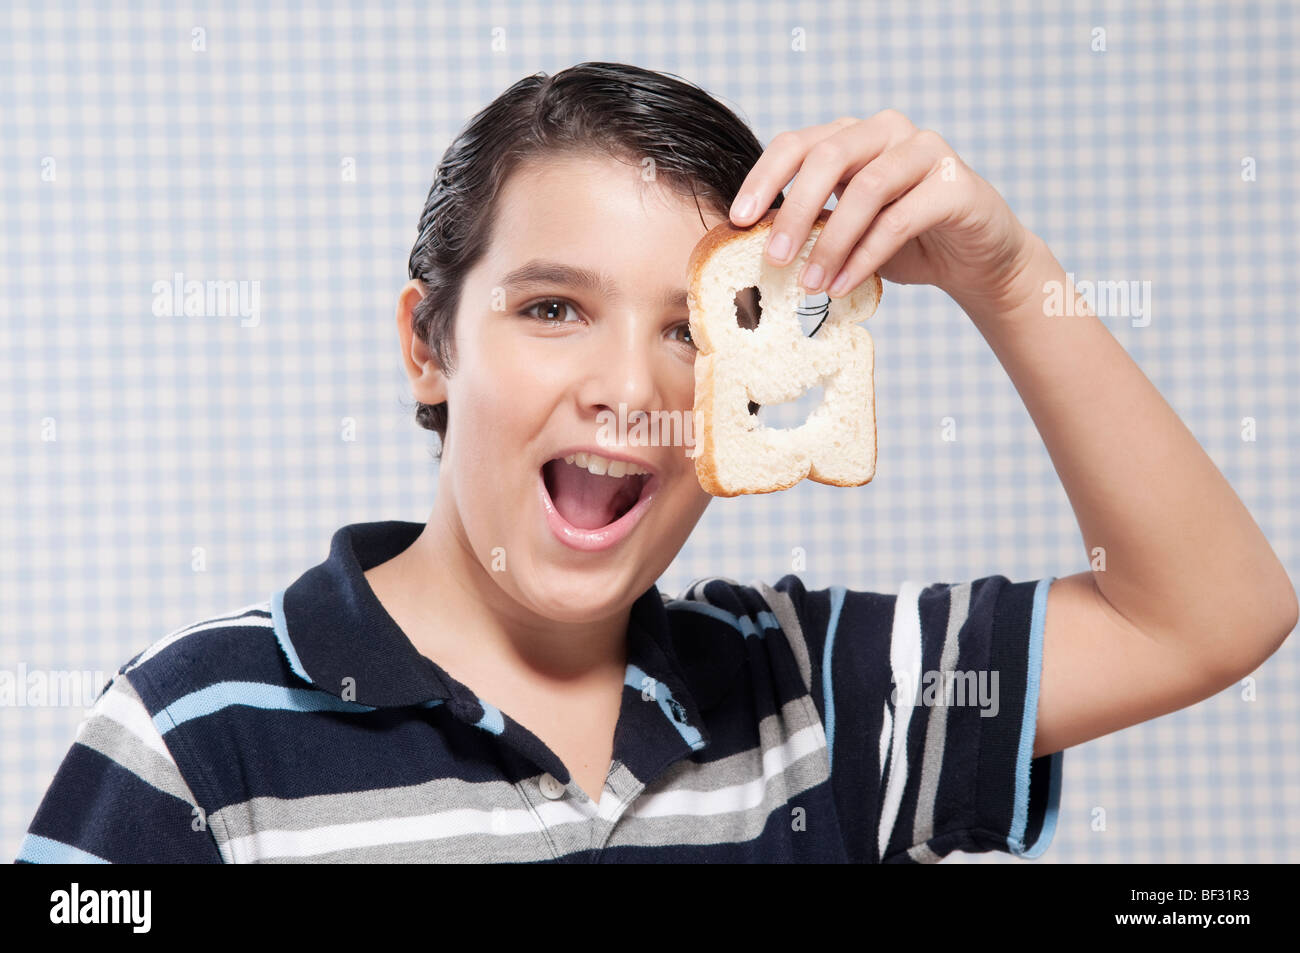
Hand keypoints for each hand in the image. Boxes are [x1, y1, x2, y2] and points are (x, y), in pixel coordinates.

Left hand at [729, 110, 1038, 310]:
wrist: (975, 257)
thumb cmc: (903, 242)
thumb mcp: (847, 232)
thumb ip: (812, 227)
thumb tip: (754, 252)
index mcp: (852, 136)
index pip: (797, 143)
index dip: (764, 178)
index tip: (738, 220)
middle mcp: (887, 131)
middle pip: (827, 157)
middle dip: (794, 212)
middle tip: (772, 260)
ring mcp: (925, 150)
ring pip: (865, 188)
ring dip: (831, 242)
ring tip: (811, 286)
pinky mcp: (955, 183)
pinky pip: (900, 218)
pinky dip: (866, 256)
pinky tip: (844, 286)